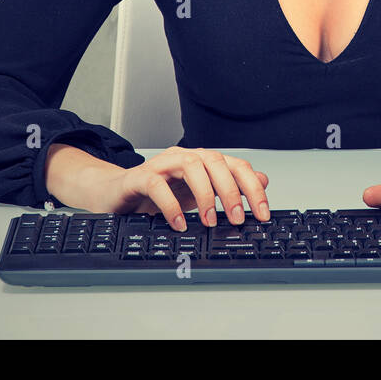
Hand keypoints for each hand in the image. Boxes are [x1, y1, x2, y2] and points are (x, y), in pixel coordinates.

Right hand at [82, 148, 268, 230]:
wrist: (117, 194)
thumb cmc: (158, 195)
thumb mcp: (198, 194)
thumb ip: (229, 186)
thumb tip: (263, 180)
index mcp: (202, 160)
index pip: (236, 165)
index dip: (252, 187)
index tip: (262, 213)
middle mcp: (184, 156)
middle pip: (216, 162)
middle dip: (231, 191)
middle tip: (237, 219)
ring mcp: (162, 164)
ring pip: (190, 166)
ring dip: (204, 195)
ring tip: (209, 221)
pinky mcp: (140, 176)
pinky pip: (157, 184)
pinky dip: (170, 205)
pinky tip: (179, 223)